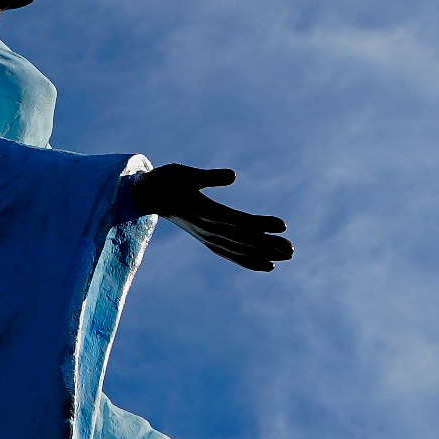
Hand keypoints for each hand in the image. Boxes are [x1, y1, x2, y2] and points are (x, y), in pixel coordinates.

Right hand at [124, 164, 292, 270]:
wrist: (146, 196)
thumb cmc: (166, 180)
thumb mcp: (186, 173)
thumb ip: (209, 176)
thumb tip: (234, 175)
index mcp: (205, 211)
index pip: (238, 220)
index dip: (260, 224)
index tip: (283, 225)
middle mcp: (208, 229)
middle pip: (243, 239)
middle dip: (269, 244)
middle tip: (293, 249)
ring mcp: (208, 237)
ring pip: (240, 249)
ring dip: (265, 254)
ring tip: (289, 256)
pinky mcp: (208, 240)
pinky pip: (231, 255)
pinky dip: (250, 261)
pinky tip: (268, 266)